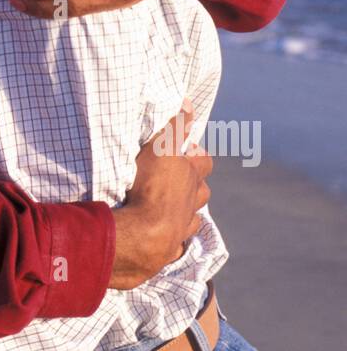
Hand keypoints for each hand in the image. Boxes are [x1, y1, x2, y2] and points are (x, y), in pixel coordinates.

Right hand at [109, 104, 212, 288]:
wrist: (145, 234)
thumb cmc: (152, 186)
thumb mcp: (161, 148)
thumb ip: (176, 126)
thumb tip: (189, 102)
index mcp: (192, 177)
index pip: (204, 160)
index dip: (197, 154)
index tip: (185, 150)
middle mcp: (193, 201)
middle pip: (203, 191)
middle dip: (195, 184)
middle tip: (177, 179)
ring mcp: (184, 226)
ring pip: (193, 217)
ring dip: (186, 210)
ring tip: (171, 207)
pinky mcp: (172, 247)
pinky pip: (178, 241)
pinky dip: (173, 236)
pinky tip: (164, 236)